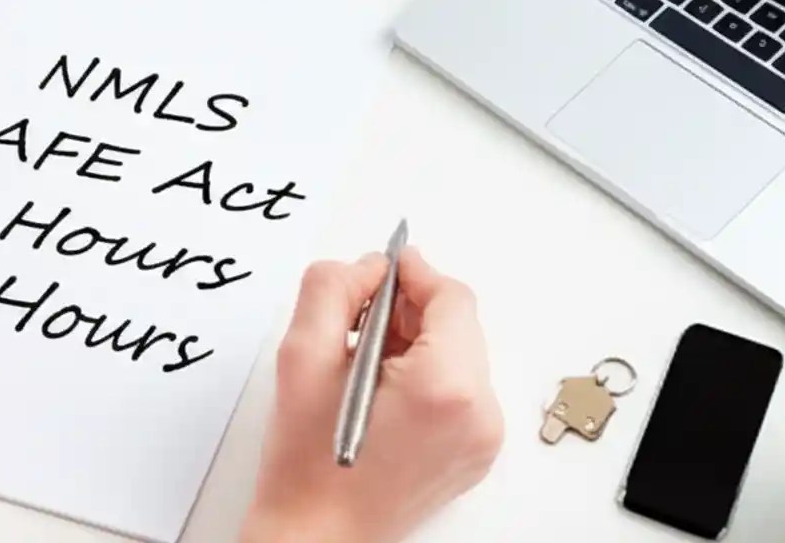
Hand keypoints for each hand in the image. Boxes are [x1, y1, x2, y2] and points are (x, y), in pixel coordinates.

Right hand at [241, 249, 503, 542]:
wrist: (316, 539)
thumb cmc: (307, 467)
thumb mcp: (302, 357)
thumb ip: (333, 289)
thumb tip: (368, 268)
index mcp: (446, 387)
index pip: (450, 298)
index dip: (412, 274)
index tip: (378, 271)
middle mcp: (479, 413)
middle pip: (457, 325)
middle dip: (409, 310)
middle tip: (356, 318)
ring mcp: (482, 438)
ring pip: (459, 354)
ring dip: (415, 342)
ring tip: (362, 361)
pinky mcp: (475, 453)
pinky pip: (459, 389)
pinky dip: (426, 375)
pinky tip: (380, 390)